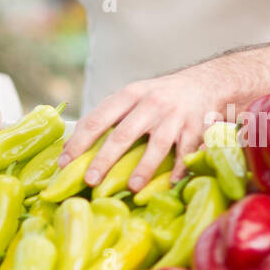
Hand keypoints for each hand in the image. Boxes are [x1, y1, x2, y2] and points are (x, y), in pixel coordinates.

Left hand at [59, 69, 217, 191]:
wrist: (206, 82)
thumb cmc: (158, 97)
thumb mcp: (130, 98)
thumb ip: (104, 118)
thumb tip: (69, 146)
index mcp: (128, 95)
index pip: (97, 119)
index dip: (79, 142)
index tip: (64, 162)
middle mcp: (151, 104)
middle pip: (123, 134)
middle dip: (105, 159)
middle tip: (89, 180)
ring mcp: (174, 116)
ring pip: (157, 144)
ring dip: (144, 168)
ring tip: (131, 188)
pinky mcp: (196, 128)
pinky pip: (186, 152)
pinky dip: (179, 169)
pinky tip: (170, 184)